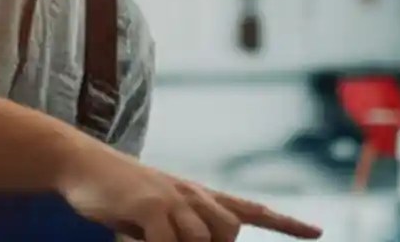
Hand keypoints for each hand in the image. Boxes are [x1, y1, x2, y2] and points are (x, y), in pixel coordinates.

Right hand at [61, 147, 321, 240]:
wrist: (81, 164)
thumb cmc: (119, 195)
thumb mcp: (157, 215)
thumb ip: (181, 230)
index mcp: (198, 195)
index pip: (250, 209)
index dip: (285, 223)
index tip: (317, 232)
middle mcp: (191, 193)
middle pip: (229, 231)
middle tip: (172, 240)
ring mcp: (171, 199)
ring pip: (203, 240)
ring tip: (153, 235)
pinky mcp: (148, 208)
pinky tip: (143, 241)